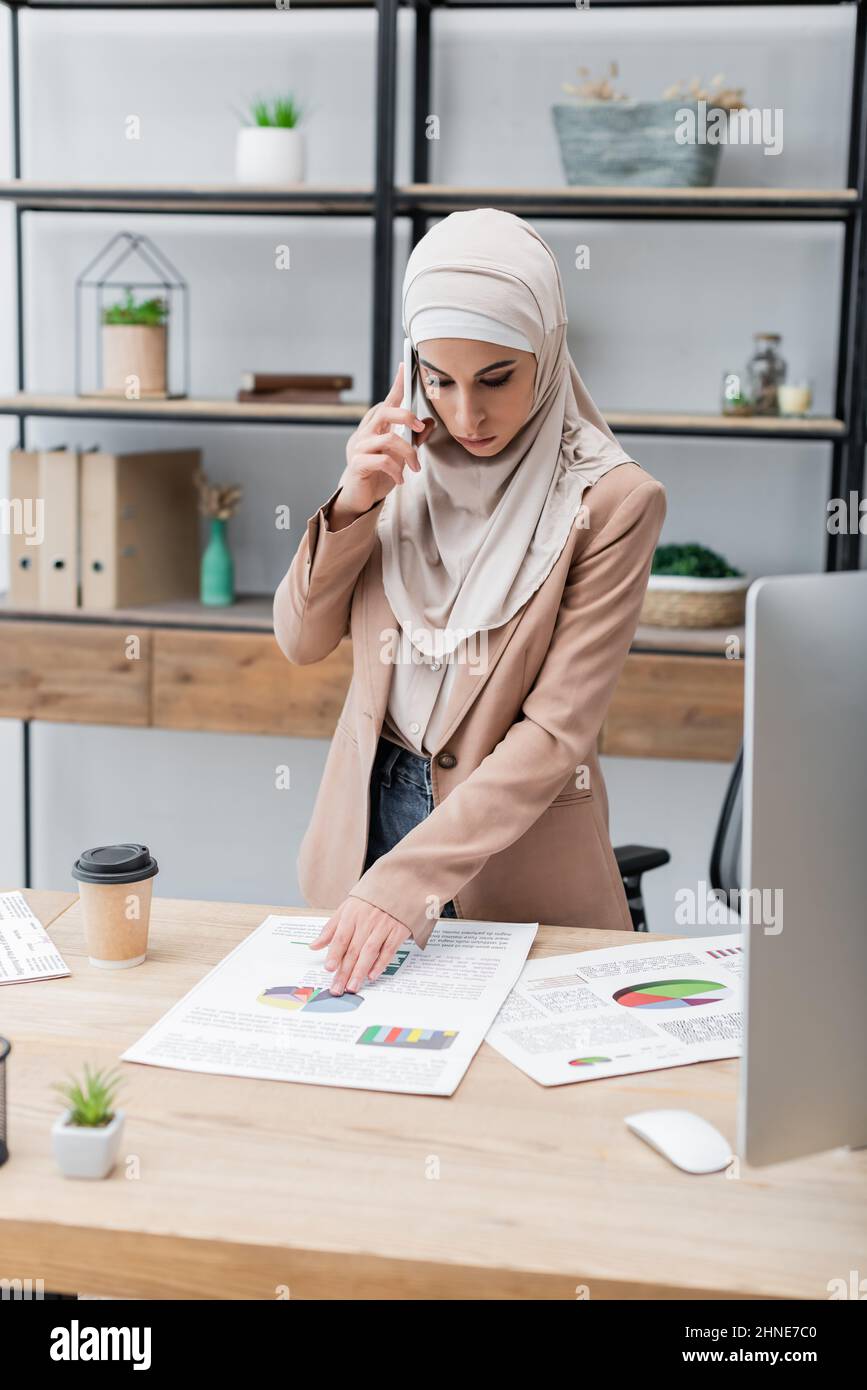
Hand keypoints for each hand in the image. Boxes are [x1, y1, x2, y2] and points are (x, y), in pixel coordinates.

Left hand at [309, 895, 412, 993]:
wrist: (399, 885)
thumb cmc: (370, 900)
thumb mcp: (347, 908)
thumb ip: (330, 929)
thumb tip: (314, 946)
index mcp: (352, 914)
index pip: (341, 937)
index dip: (334, 953)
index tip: (329, 968)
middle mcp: (367, 921)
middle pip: (353, 949)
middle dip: (344, 971)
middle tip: (337, 988)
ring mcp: (383, 926)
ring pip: (369, 952)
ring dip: (360, 971)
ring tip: (352, 987)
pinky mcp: (398, 931)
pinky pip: (388, 950)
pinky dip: (380, 963)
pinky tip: (372, 975)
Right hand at [338, 362, 435, 514]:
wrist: (360, 497)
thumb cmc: (379, 473)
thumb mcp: (402, 455)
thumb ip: (414, 438)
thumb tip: (431, 422)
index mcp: (376, 426)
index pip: (388, 400)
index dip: (397, 383)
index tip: (405, 364)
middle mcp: (365, 432)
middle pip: (385, 411)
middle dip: (406, 416)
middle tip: (420, 428)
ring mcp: (359, 447)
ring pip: (388, 439)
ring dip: (408, 453)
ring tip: (414, 468)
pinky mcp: (357, 464)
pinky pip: (382, 461)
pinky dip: (396, 470)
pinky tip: (400, 479)